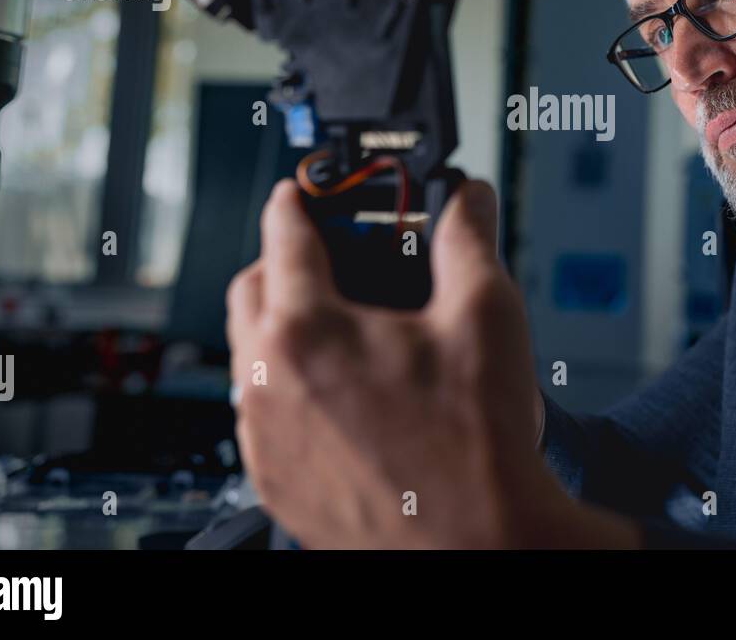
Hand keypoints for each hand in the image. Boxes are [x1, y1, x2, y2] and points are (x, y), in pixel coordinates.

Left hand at [226, 177, 639, 547]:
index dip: (298, 199)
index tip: (301, 191)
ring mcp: (263, 438)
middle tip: (327, 257)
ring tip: (347, 331)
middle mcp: (265, 382)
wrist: (477, 545)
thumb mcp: (485, 315)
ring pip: (251, 356)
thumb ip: (467, 238)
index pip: (283, 234)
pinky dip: (288, 387)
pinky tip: (344, 393)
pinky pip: (261, 413)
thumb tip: (466, 199)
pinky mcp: (273, 480)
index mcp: (306, 330)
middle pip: (250, 290)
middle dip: (282, 261)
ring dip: (285, 327)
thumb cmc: (476, 447)